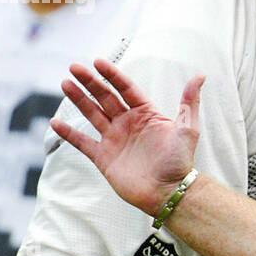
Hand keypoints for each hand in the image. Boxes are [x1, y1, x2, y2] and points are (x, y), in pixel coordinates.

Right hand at [52, 59, 204, 216]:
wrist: (169, 192)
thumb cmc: (180, 162)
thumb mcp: (188, 128)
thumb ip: (189, 102)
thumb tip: (200, 75)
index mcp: (146, 114)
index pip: (125, 88)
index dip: (112, 74)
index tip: (97, 62)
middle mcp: (128, 123)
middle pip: (105, 97)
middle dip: (90, 82)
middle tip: (74, 68)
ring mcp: (114, 139)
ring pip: (92, 114)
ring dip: (78, 99)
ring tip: (65, 84)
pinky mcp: (104, 158)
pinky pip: (83, 142)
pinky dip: (69, 133)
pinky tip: (56, 122)